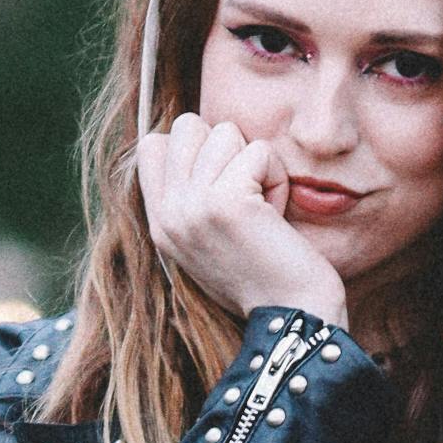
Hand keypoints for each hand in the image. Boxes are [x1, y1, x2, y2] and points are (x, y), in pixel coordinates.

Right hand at [135, 113, 346, 327]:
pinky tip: (276, 215)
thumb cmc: (262, 275)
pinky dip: (277, 177)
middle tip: (245, 193)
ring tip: (262, 207)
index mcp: (159, 222)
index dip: (195, 149)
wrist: (290, 316)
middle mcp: (168, 213)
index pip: (153, 145)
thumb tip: (195, 136)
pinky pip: (258, 152)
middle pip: (187, 127)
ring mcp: (192, 206)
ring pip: (224, 132)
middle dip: (226, 148)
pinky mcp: (227, 202)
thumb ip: (191, 195)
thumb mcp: (208, 236)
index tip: (222, 185)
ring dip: (255, 163)